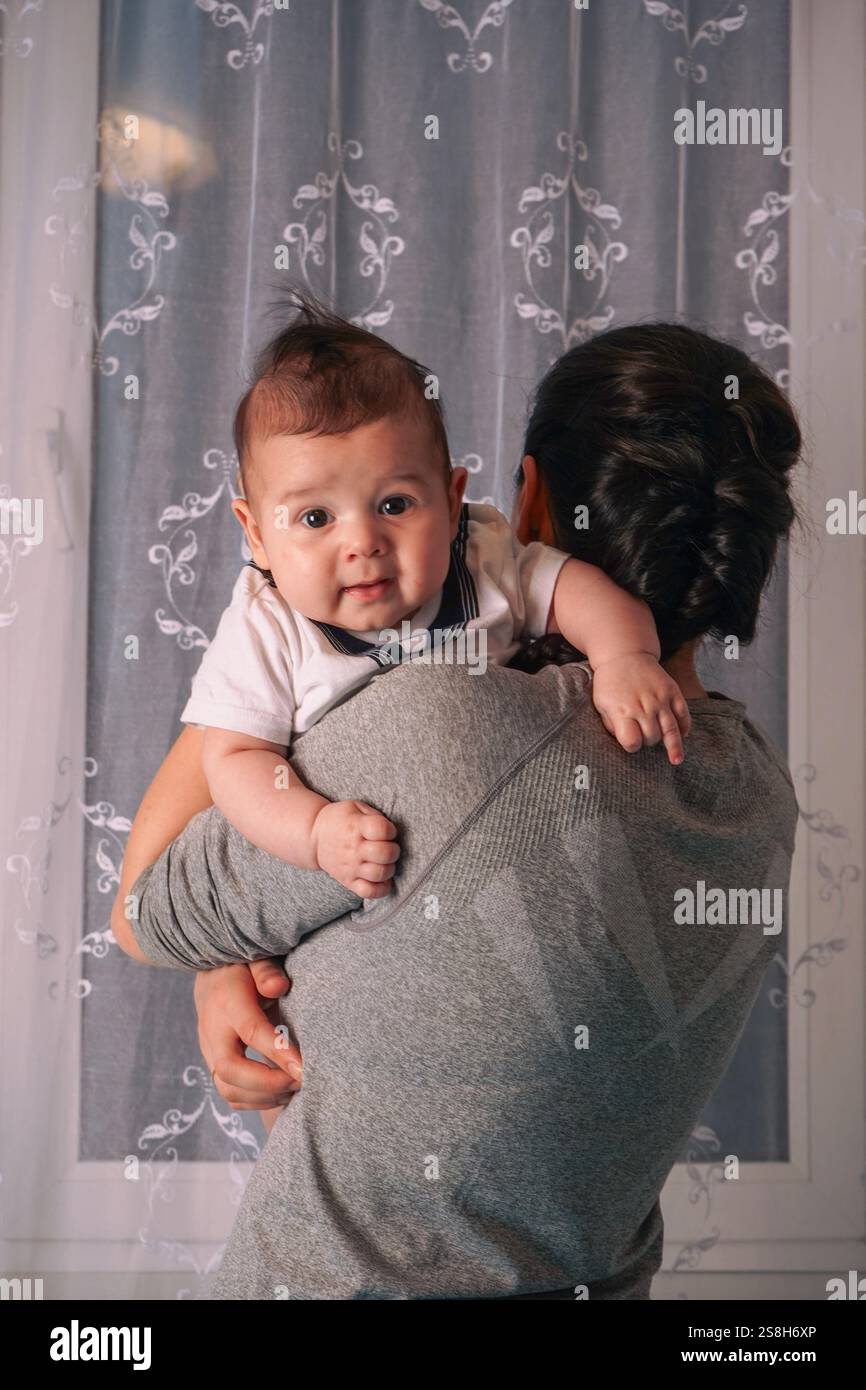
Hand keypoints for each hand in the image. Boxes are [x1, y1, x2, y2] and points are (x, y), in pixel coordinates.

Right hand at [194, 960, 301, 1119]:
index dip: (278, 1052)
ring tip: (296, 1087)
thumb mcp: (255, 960)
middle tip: (302, 1080)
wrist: (213, 975)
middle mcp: (212, 1031)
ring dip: (264, 1096)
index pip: (251, 1031)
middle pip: (231, 1070)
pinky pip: (230, 1094)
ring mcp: (209, 1051)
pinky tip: (282, 1092)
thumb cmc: (243, 967)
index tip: (304, 1068)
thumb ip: (267, 971)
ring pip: (228, 1088)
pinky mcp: (213, 1065)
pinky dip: (256, 1101)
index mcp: (227, 1002)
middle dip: (269, 1083)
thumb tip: (279, 986)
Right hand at [311, 799, 400, 896]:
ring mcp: (350, 867)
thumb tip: (393, 832)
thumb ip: (375, 816)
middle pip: (385, 853)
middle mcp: (353, 848)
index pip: (383, 830)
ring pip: (380, 873)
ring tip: (384, 863)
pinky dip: (382, 889)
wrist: (313, 836)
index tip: (388, 832)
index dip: (391, 831)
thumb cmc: (341, 820)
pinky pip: (369, 892)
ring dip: (390, 868)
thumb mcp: (355, 807)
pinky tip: (382, 879)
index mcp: (356, 826)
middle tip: (389, 848)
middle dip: (394, 850)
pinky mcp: (348, 881)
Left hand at [590, 653, 690, 764]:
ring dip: (674, 746)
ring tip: (676, 760)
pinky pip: (683, 713)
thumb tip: (626, 742)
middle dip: (649, 742)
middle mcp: (643, 706)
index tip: (632, 743)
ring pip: (671, 729)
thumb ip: (612, 725)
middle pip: (652, 737)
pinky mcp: (672, 691)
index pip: (632, 741)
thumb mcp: (601, 705)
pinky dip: (684, 726)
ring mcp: (660, 699)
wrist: (624, 655)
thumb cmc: (610, 683)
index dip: (632, 746)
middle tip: (646, 738)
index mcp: (622, 711)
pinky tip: (683, 735)